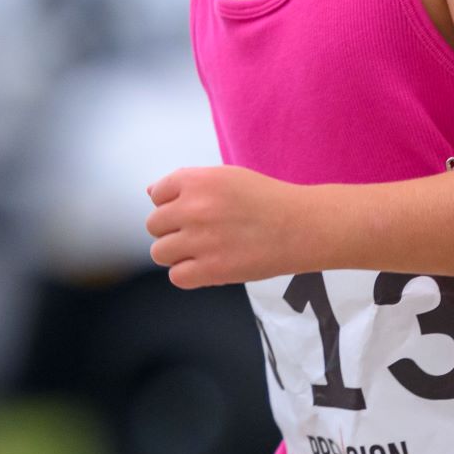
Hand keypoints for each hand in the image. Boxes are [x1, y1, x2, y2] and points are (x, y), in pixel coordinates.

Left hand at [143, 165, 309, 288]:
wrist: (302, 226)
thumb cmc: (266, 199)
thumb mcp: (226, 177)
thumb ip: (187, 183)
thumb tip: (150, 192)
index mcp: (198, 180)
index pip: (157, 194)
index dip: (171, 204)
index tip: (191, 211)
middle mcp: (194, 208)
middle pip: (154, 225)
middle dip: (171, 230)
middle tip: (199, 233)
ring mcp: (201, 240)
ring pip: (159, 252)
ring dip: (176, 254)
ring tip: (202, 250)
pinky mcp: (212, 270)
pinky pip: (176, 276)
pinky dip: (188, 274)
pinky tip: (206, 266)